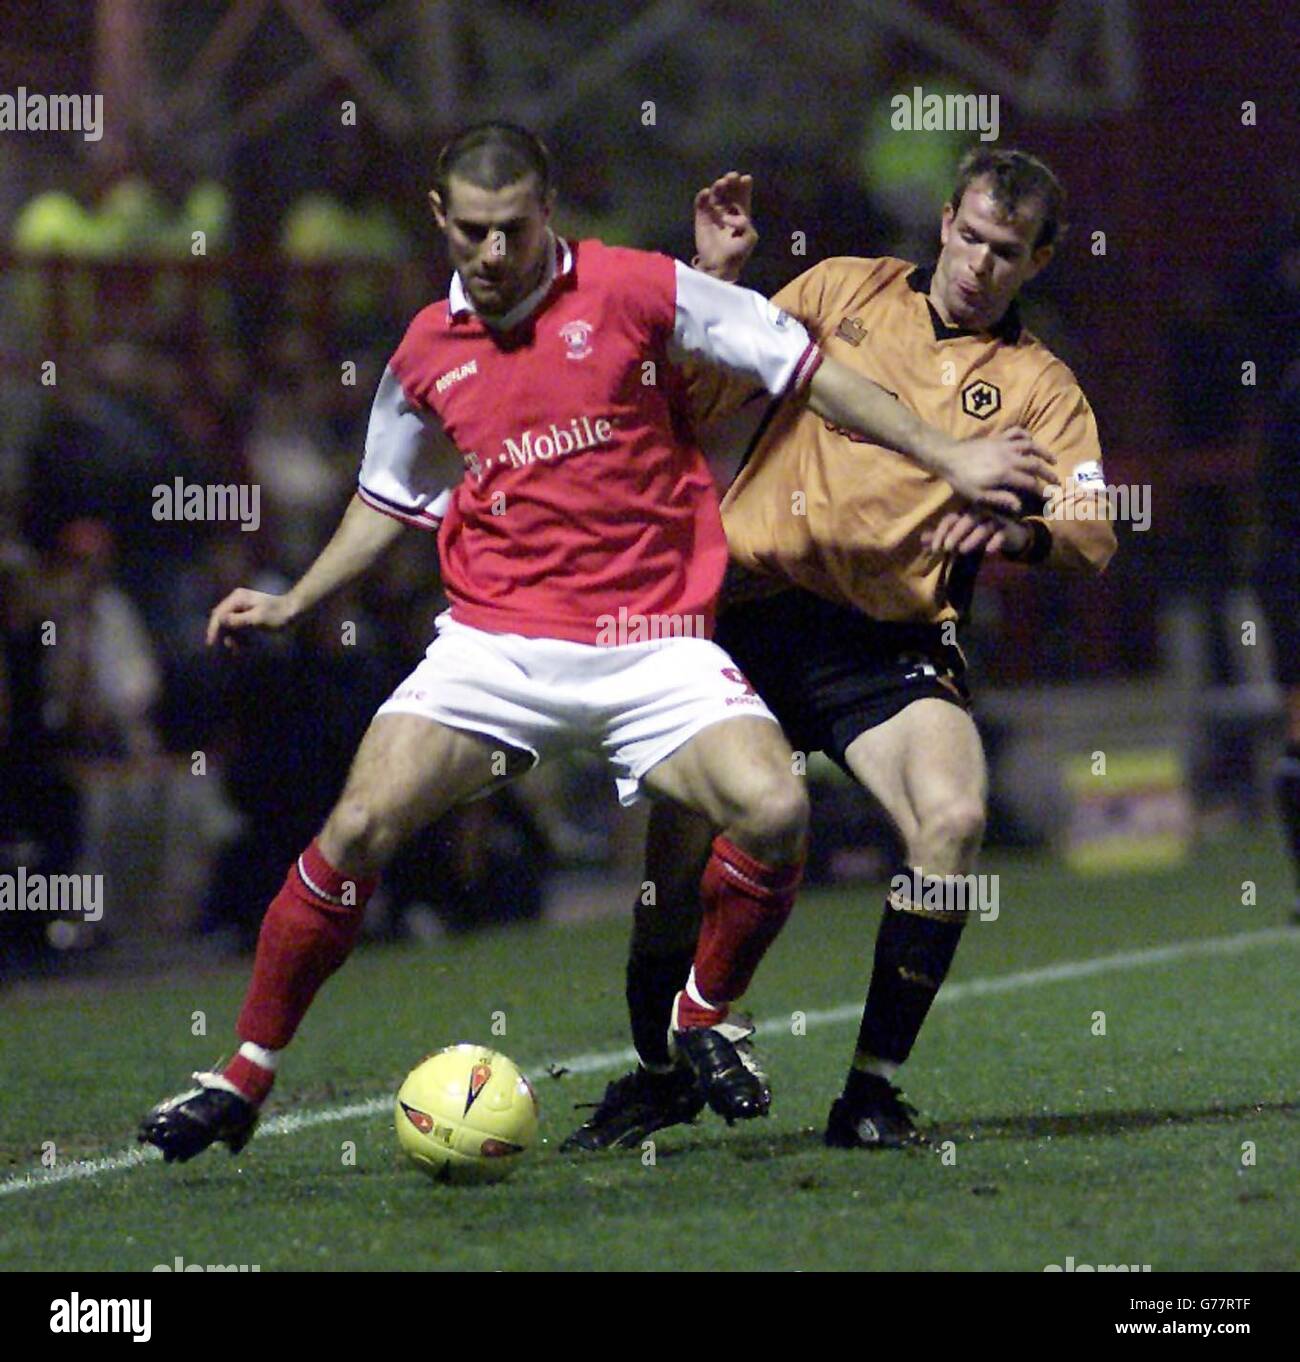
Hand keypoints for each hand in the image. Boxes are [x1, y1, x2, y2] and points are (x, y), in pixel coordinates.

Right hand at [206, 587, 297, 649]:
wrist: (295, 611)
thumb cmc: (278, 614)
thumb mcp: (258, 618)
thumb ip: (239, 619)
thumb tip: (220, 620)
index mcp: (237, 598)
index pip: (219, 614)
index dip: (213, 629)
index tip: (211, 643)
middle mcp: (237, 600)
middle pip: (222, 619)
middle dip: (223, 634)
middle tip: (228, 648)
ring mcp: (242, 607)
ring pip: (230, 625)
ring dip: (232, 637)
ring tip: (236, 650)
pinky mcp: (248, 615)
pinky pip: (238, 627)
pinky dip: (239, 637)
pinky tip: (243, 647)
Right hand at [693, 171, 756, 280]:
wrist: (719, 266)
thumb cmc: (736, 253)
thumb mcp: (749, 239)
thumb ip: (746, 225)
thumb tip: (731, 216)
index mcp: (741, 212)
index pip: (743, 194)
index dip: (744, 185)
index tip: (745, 179)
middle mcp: (727, 208)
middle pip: (729, 189)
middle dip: (731, 181)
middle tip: (732, 177)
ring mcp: (713, 211)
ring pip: (715, 193)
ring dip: (718, 186)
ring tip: (721, 183)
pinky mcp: (701, 216)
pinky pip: (700, 203)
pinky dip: (702, 196)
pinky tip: (705, 193)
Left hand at [923, 509, 1031, 557]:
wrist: (1012, 536)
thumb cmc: (982, 534)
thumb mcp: (961, 537)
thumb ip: (943, 537)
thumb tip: (922, 539)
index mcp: (966, 513)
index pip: (950, 519)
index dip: (941, 532)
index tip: (935, 549)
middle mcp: (981, 513)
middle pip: (967, 520)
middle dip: (955, 534)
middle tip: (947, 548)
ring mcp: (996, 520)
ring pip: (984, 526)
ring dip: (973, 538)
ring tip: (962, 550)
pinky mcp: (1009, 530)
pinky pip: (1002, 534)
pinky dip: (996, 542)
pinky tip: (989, 551)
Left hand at [933, 427, 1057, 513]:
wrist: (948, 457)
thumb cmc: (961, 480)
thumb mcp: (978, 495)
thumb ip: (1000, 499)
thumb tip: (1019, 506)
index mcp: (1004, 473)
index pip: (1030, 483)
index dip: (1042, 491)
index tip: (1050, 498)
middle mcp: (1009, 457)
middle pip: (1035, 464)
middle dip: (1048, 474)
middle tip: (1056, 483)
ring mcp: (1004, 445)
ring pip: (1030, 446)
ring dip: (1043, 452)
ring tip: (1052, 461)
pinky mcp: (998, 437)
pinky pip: (1017, 432)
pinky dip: (1026, 435)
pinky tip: (1030, 442)